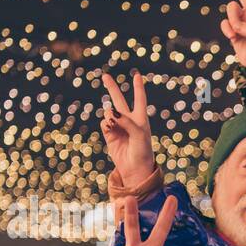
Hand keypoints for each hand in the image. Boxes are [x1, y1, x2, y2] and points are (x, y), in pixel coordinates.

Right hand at [99, 71, 154, 187]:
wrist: (135, 170)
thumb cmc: (142, 152)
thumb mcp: (139, 135)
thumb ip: (126, 121)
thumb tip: (110, 113)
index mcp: (140, 119)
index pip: (139, 99)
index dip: (138, 87)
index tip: (137, 75)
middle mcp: (128, 121)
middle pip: (119, 100)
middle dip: (112, 88)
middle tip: (105, 76)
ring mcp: (118, 127)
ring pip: (109, 111)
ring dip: (110, 115)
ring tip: (114, 124)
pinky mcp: (109, 134)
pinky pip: (104, 123)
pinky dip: (106, 124)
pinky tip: (110, 130)